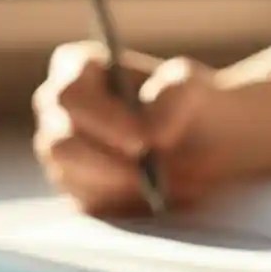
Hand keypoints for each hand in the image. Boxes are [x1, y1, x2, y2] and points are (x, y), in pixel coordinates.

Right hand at [32, 42, 227, 214]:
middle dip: (105, 161)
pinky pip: (85, 202)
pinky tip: (151, 197)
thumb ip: (174, 92)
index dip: (102, 120)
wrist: (211, 146)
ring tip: (158, 184)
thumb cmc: (194, 104)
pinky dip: (119, 203)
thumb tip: (152, 134)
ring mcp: (63, 153)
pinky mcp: (78, 190)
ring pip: (69, 175)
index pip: (70, 95)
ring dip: (115, 182)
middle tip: (148, 172)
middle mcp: (58, 111)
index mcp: (77, 69)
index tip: (143, 140)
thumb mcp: (195, 84)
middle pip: (59, 141)